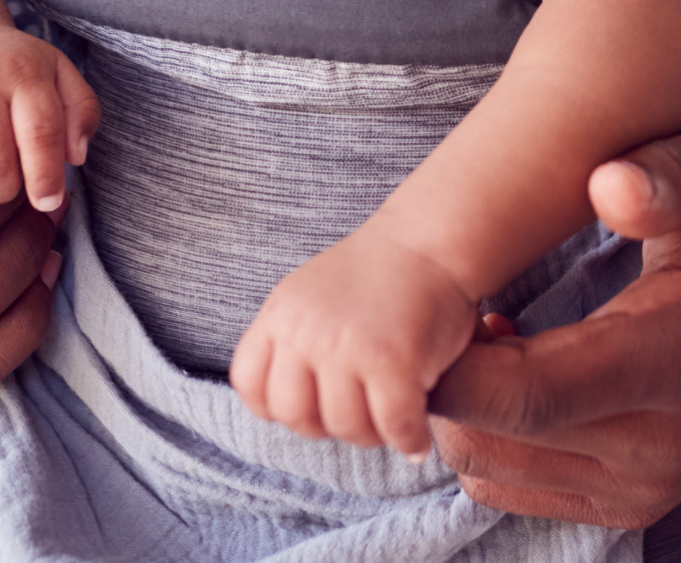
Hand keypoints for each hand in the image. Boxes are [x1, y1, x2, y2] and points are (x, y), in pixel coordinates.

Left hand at [232, 228, 480, 455]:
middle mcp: (306, 332)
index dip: (277, 407)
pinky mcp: (394, 363)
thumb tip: (281, 407)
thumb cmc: (378, 273)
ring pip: (345, 427)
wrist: (430, 241)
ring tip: (390, 424)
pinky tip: (417, 437)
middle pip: (295, 416)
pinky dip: (408, 440)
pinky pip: (394, 426)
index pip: (250, 385)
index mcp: (281, 315)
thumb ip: (289, 340)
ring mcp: (349, 348)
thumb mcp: (310, 294)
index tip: (311, 406)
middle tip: (357, 418)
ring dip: (371, 435)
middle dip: (326, 427)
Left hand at [425, 110, 680, 528]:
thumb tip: (607, 186)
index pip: (531, 394)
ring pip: (487, 464)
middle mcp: (664, 444)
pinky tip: (521, 365)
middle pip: (491, 435)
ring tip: (496, 327)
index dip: (451, 362)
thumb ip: (676, 170)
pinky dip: (490, 430)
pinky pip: (507, 484)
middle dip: (443, 373)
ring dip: (464, 402)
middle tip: (453, 298)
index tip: (430, 302)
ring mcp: (645, 489)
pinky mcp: (627, 508)